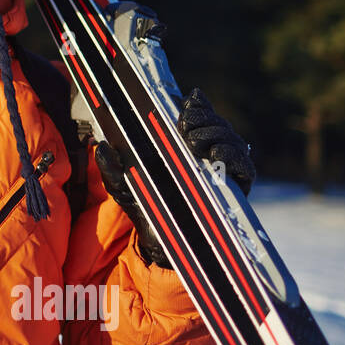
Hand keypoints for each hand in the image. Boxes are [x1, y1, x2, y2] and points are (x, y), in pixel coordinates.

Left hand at [95, 89, 255, 268]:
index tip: (186, 99)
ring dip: (216, 133)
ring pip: (230, 139)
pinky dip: (232, 156)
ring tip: (195, 141)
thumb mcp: (123, 186)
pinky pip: (243, 166)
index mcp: (182, 146)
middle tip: (185, 124)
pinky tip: (215, 155)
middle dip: (203, 117)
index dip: (196, 104)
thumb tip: (101, 146)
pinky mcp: (236, 189)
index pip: (196, 116)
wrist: (161, 244)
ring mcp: (223, 170)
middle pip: (216, 124)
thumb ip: (111, 168)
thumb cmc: (143, 208)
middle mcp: (206, 154)